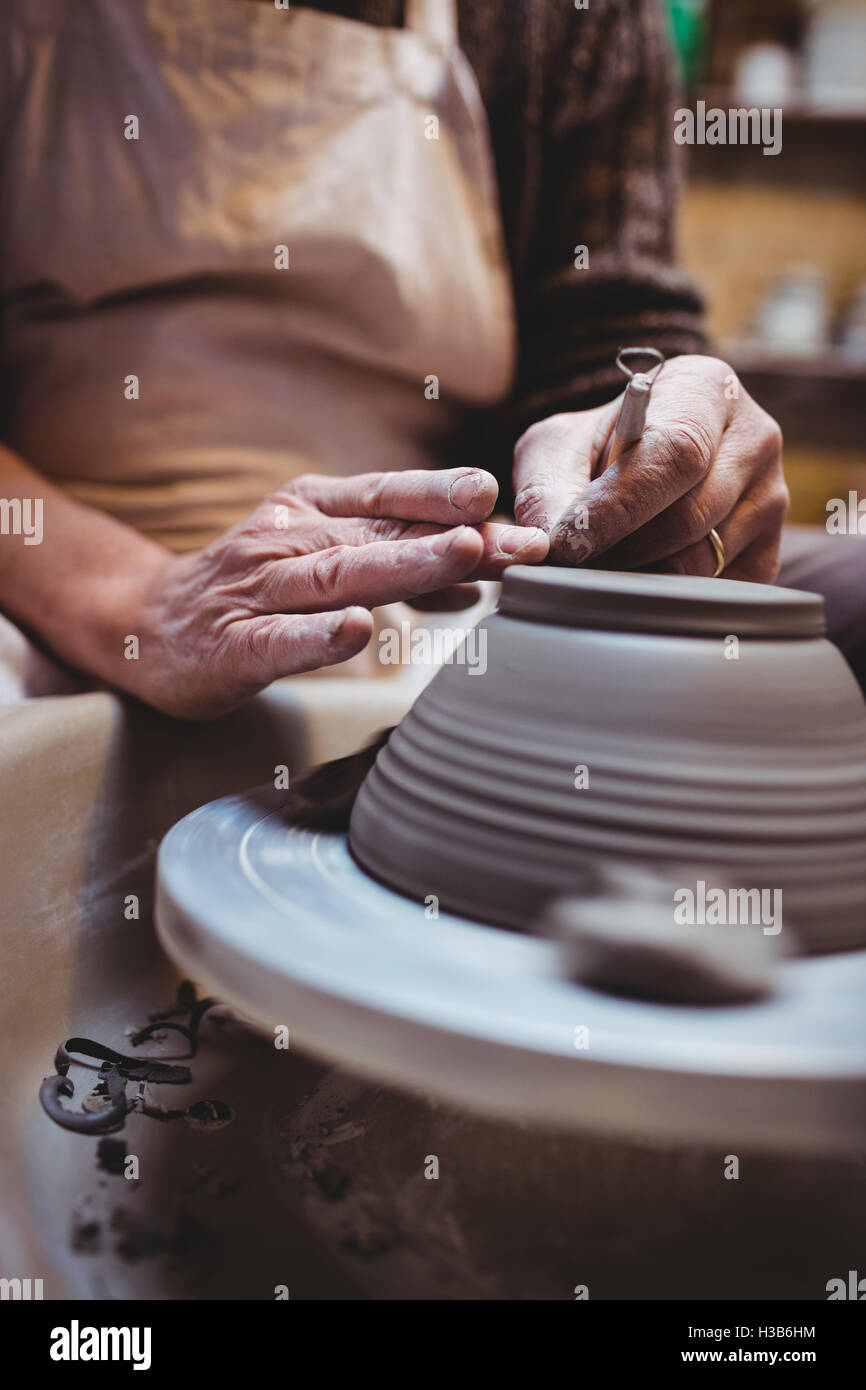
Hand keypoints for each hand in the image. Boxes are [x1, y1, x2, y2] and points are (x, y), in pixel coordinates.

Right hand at [115, 468, 547, 716]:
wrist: (148, 623)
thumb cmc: (253, 590)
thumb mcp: (324, 559)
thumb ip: (398, 562)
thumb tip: (483, 568)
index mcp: (312, 511)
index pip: (388, 498)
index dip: (445, 498)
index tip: (502, 498)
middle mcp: (287, 540)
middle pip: (376, 537)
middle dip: (448, 535)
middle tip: (509, 536)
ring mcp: (256, 592)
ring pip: (336, 577)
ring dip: (402, 567)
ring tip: (460, 557)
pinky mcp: (230, 645)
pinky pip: (276, 640)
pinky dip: (316, 636)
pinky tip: (354, 631)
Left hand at [513, 355, 787, 581]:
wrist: (642, 458)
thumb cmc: (600, 445)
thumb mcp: (559, 447)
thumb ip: (546, 489)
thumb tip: (542, 546)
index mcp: (705, 389)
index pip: (675, 453)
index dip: (619, 506)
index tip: (570, 542)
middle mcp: (753, 438)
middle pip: (690, 517)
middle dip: (620, 551)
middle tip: (572, 564)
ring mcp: (771, 498)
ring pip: (701, 562)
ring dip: (638, 576)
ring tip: (600, 563)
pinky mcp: (769, 551)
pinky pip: (716, 591)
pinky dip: (667, 595)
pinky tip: (639, 572)